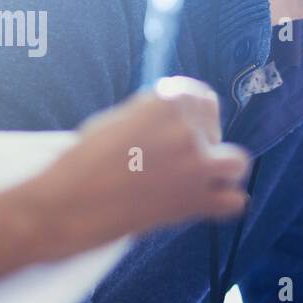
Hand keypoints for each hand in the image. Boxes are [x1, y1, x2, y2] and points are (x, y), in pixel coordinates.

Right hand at [16, 77, 250, 256]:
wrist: (65, 205)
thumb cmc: (81, 162)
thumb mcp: (117, 119)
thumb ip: (153, 115)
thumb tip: (177, 117)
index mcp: (165, 100)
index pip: (202, 97)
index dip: (193, 114)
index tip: (181, 127)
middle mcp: (185, 127)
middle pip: (216, 128)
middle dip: (201, 142)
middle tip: (173, 160)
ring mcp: (194, 165)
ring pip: (237, 162)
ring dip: (222, 169)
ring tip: (199, 178)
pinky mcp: (195, 201)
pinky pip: (235, 201)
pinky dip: (223, 204)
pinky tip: (205, 205)